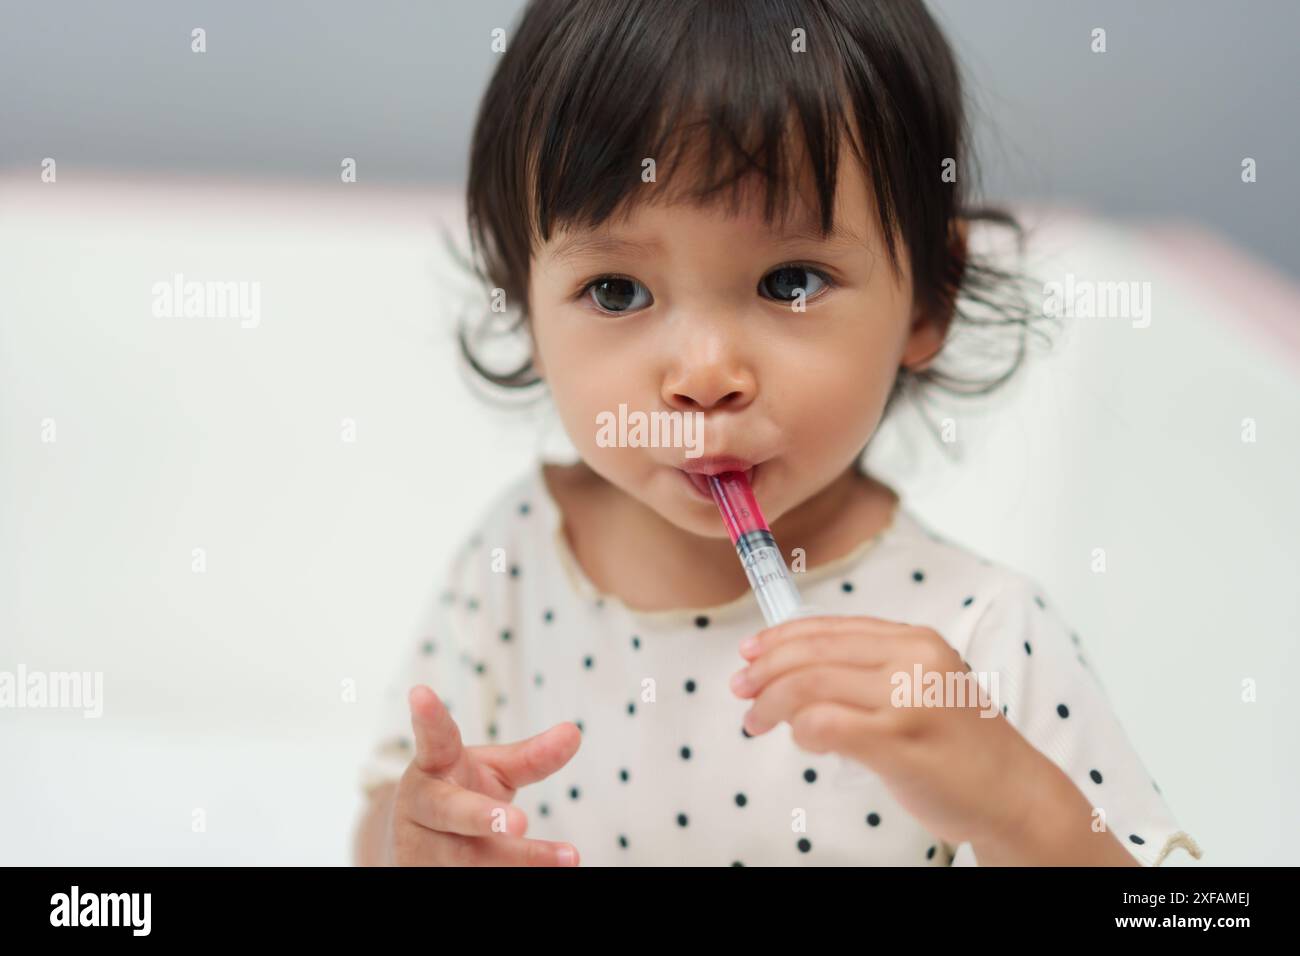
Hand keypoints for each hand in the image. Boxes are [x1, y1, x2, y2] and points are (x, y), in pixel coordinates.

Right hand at [387, 684, 582, 865]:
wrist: (413, 845)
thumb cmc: (460, 793)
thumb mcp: (492, 771)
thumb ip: (531, 756)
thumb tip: (575, 732)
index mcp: (434, 766)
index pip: (433, 739)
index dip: (428, 717)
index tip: (419, 691)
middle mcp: (423, 806)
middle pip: (452, 812)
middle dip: (485, 817)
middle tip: (522, 821)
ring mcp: (419, 849)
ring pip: (467, 860)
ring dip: (517, 861)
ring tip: (566, 858)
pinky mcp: (421, 877)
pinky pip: (469, 880)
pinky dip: (509, 877)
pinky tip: (544, 873)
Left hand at [731, 614, 1048, 847]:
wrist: (1014, 792)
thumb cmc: (959, 745)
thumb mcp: (922, 686)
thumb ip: (870, 670)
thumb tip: (792, 669)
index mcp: (915, 640)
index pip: (830, 628)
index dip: (780, 638)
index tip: (749, 652)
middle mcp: (913, 659)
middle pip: (813, 653)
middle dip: (765, 670)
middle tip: (741, 690)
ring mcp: (908, 699)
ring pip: (810, 685)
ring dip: (772, 703)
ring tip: (757, 721)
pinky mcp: (899, 742)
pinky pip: (825, 724)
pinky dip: (801, 730)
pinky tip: (803, 741)